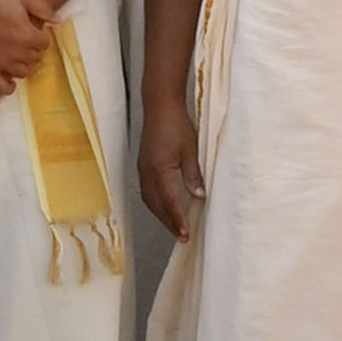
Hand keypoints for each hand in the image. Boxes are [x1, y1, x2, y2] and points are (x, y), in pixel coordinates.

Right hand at [0, 0, 51, 93]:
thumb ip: (43, 8)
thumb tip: (58, 21)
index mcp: (28, 34)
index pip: (44, 44)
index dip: (39, 38)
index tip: (32, 34)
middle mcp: (17, 52)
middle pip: (35, 59)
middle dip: (31, 51)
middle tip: (23, 45)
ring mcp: (2, 63)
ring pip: (22, 73)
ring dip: (21, 66)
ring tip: (14, 58)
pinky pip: (3, 88)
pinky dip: (8, 86)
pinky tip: (7, 79)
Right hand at [138, 103, 202, 240]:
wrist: (160, 105)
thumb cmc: (177, 123)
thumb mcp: (191, 149)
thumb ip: (193, 175)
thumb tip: (199, 197)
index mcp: (159, 169)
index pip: (169, 201)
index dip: (178, 219)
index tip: (185, 233)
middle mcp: (147, 172)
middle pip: (157, 205)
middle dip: (169, 222)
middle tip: (182, 235)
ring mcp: (142, 169)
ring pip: (150, 200)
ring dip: (161, 215)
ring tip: (174, 225)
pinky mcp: (143, 165)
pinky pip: (147, 191)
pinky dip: (156, 203)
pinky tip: (165, 205)